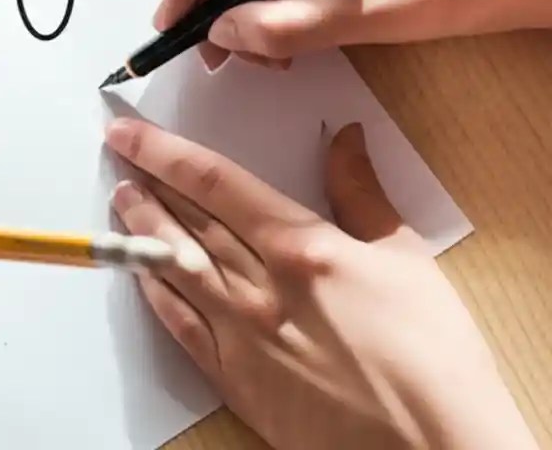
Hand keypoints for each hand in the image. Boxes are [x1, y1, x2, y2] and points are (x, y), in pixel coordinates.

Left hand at [105, 119, 536, 448]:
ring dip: (142, 229)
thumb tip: (344, 139)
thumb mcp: (406, 259)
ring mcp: (240, 334)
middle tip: (117, 153)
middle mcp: (259, 287)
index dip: (164, 152)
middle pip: (187, 220)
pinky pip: (180, 325)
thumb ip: (362, 193)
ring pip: (174, 267)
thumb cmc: (433, 357)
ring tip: (122, 200)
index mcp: (300, 249)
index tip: (131, 132)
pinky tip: (140, 273)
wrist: (433, 447)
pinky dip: (154, 292)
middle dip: (147, 181)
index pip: (214, 183)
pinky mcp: (234, 377)